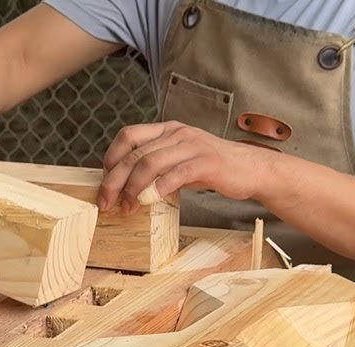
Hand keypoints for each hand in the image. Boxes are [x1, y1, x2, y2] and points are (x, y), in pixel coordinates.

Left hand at [97, 122, 271, 212]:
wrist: (250, 168)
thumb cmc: (211, 167)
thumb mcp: (178, 159)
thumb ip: (155, 165)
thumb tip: (123, 184)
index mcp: (166, 129)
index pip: (127, 135)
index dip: (111, 158)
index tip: (105, 182)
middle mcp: (176, 133)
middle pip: (134, 154)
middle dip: (114, 181)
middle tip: (105, 202)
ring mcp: (191, 146)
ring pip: (150, 163)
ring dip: (132, 188)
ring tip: (126, 208)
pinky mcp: (206, 162)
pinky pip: (175, 174)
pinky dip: (157, 189)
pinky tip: (148, 201)